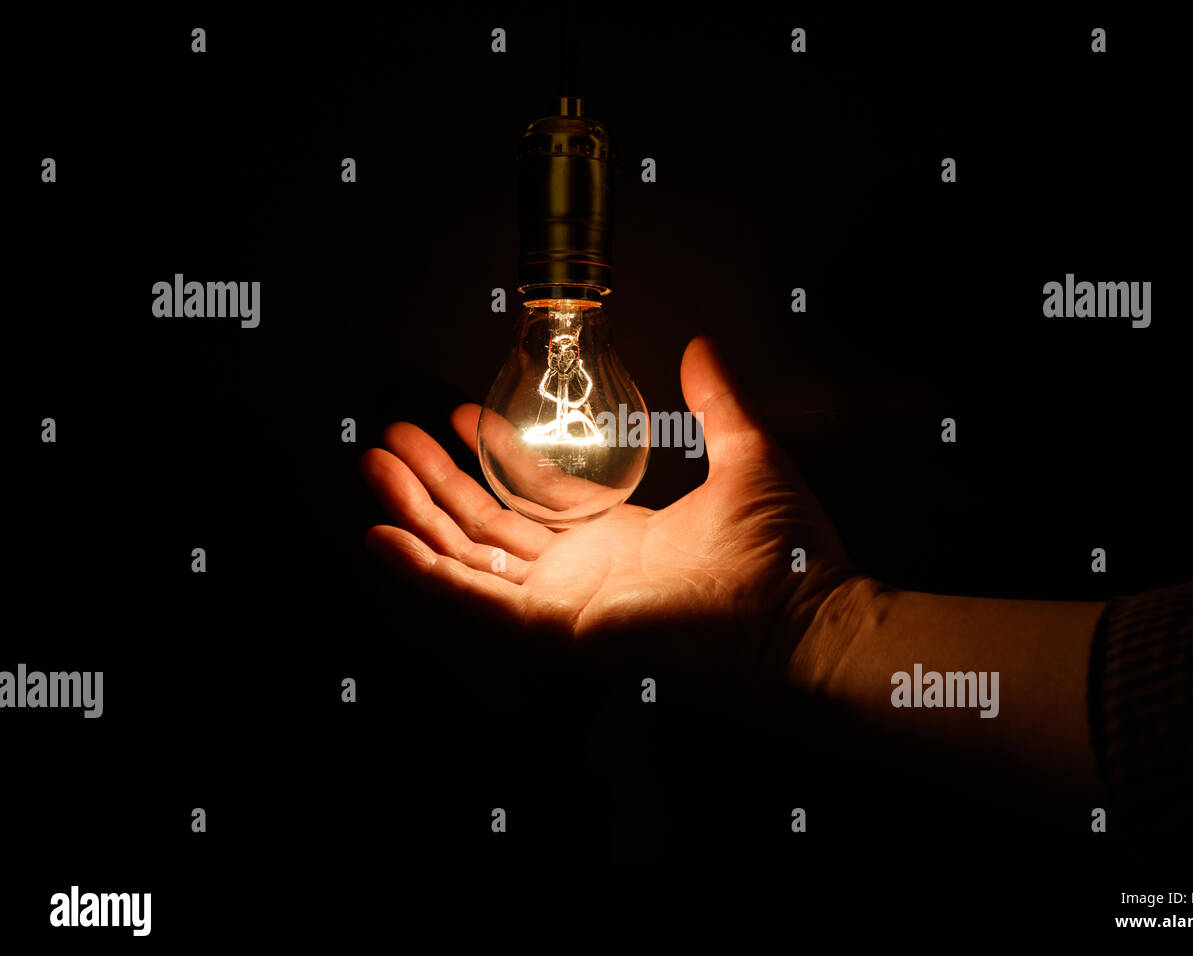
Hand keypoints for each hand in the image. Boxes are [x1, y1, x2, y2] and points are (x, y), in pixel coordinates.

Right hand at [361, 336, 860, 674]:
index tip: (460, 416)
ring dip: (417, 512)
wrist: (798, 609)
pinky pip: (473, 598)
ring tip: (374, 465)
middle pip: (487, 524)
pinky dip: (423, 571)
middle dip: (436, 479)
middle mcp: (583, 570)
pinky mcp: (554, 626)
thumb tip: (701, 345)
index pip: (536, 495)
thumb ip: (715, 399)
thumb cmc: (784, 550)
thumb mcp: (743, 451)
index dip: (493, 456)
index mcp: (620, 535)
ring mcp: (563, 602)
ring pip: (468, 555)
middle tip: (393, 437)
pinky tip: (381, 536)